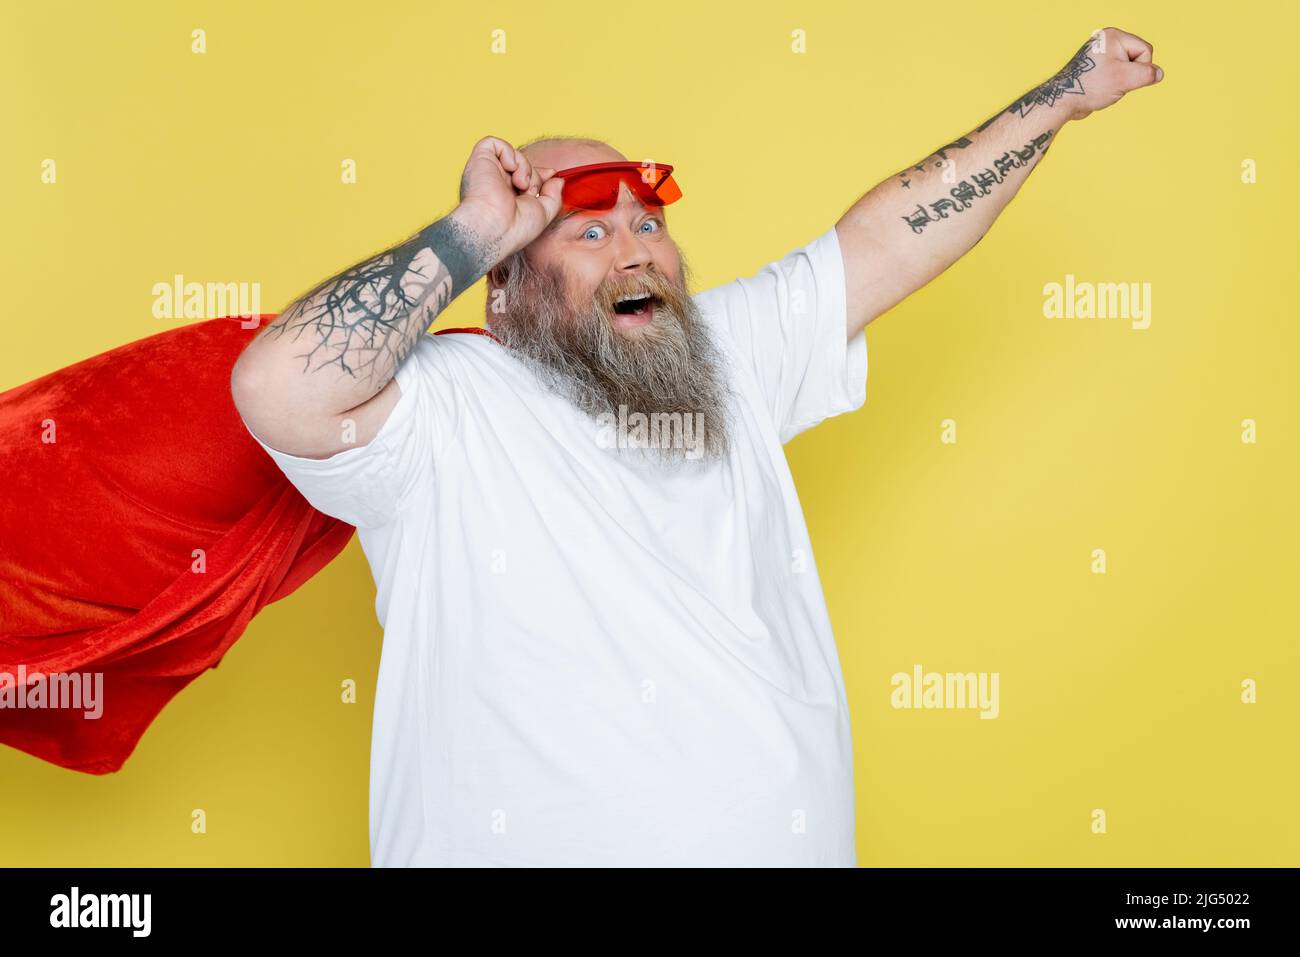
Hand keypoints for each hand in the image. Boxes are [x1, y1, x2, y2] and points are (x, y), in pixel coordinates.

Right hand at [452, 136, 565, 262]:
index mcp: (507, 197)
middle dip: (534, 175)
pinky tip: (511, 169)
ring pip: (512, 155)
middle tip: (530, 191)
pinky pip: (493, 143)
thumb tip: (557, 178)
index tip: (552, 174)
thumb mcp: (544, 212)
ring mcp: (487, 172)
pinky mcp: (479, 161)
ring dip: (524, 167)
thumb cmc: (516, 229)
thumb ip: (553, 195)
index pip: (525, 176)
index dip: (539, 174)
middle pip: (522, 165)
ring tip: (521, 185)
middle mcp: (495, 184)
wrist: (495, 229)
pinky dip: (508, 152)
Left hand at [1040, 28, 1163, 121]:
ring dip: (1121, 83)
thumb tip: (1159, 74)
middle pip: (1137, 59)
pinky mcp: (1096, 68)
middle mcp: (1106, 41)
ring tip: (1103, 87)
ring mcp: (1100, 55)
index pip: (1145, 50)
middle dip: (1129, 75)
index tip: (1121, 77)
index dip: (1140, 68)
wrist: (1062, 101)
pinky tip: (1099, 90)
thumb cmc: (1091, 86)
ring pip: (1127, 70)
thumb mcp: (1125, 79)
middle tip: (1110, 83)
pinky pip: (1116, 76)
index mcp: (1113, 36)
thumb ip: (1148, 74)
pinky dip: (1112, 86)